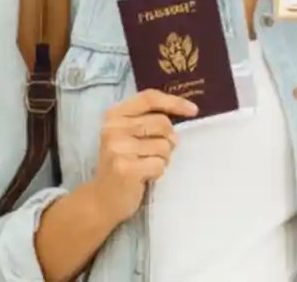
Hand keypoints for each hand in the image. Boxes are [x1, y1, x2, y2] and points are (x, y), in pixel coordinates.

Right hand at [88, 89, 197, 224]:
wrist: (102, 199)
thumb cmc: (122, 163)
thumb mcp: (129, 135)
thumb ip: (148, 120)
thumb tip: (186, 111)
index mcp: (114, 115)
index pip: (149, 98)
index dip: (174, 102)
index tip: (194, 110)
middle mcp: (113, 128)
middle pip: (162, 123)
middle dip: (168, 140)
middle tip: (156, 153)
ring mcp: (118, 148)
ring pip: (164, 146)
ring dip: (162, 159)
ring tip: (146, 166)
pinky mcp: (125, 168)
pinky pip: (160, 165)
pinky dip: (158, 172)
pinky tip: (143, 177)